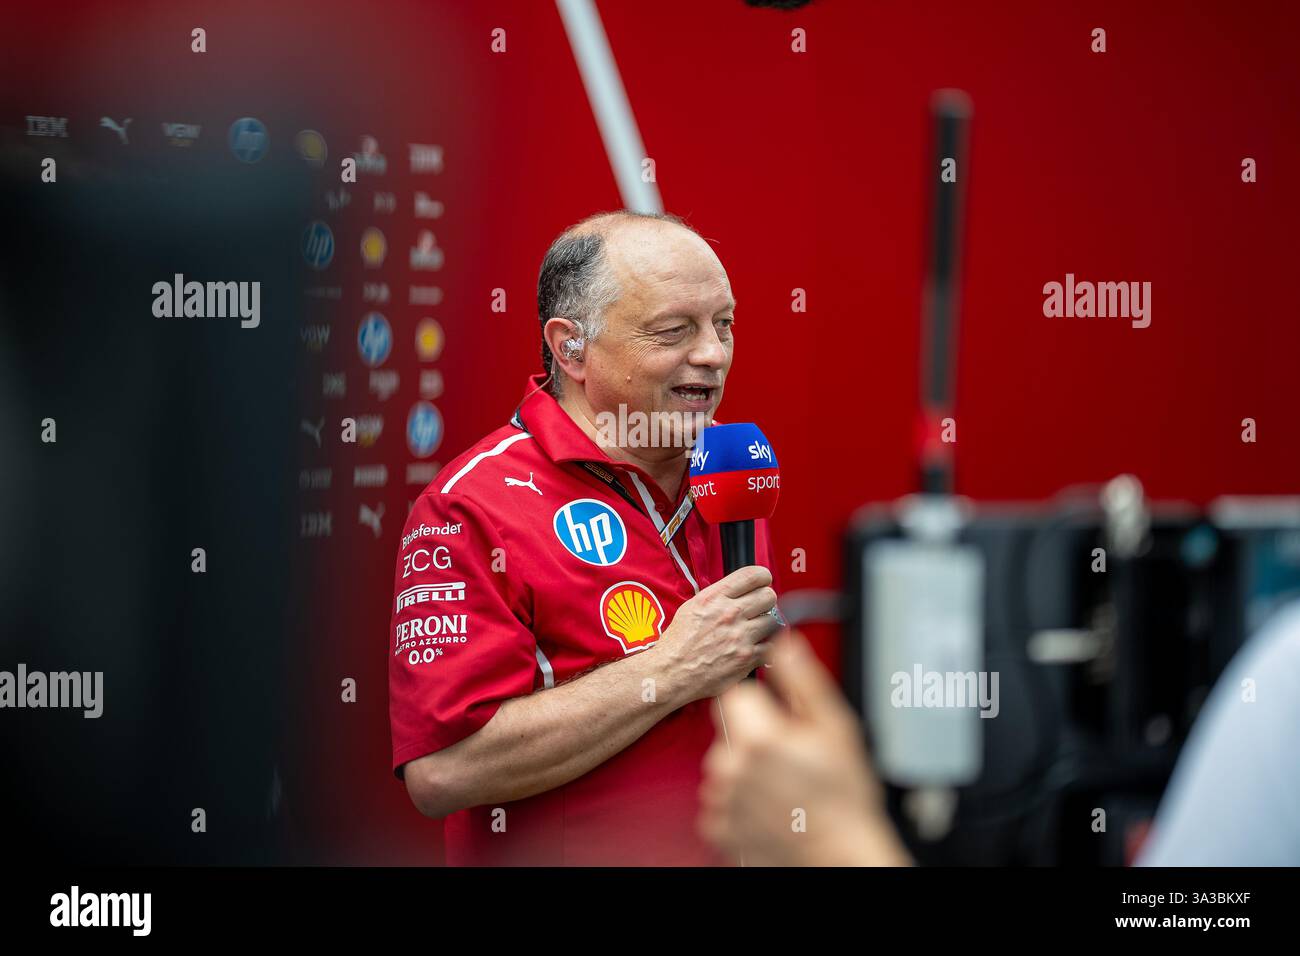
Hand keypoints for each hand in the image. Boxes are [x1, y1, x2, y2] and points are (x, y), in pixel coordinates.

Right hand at [653, 565, 780, 704]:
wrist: (671, 673)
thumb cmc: (678, 643)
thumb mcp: (691, 608)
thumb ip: (717, 597)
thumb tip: (737, 591)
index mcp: (714, 598)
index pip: (753, 576)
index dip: (763, 578)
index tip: (763, 583)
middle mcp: (729, 614)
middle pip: (768, 596)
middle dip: (766, 602)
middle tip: (758, 609)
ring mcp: (740, 636)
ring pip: (773, 620)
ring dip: (766, 625)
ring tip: (755, 631)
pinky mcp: (746, 658)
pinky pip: (770, 646)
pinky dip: (765, 647)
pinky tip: (753, 648)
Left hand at [698, 630, 912, 865]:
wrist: (839, 853)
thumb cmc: (843, 795)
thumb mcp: (834, 727)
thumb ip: (802, 679)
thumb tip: (784, 642)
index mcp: (757, 737)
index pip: (735, 695)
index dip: (760, 703)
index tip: (781, 720)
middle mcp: (731, 767)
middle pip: (730, 730)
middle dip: (755, 736)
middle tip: (789, 756)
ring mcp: (721, 800)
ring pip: (725, 763)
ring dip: (746, 768)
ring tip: (782, 784)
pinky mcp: (717, 826)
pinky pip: (720, 798)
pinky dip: (739, 800)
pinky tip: (769, 805)